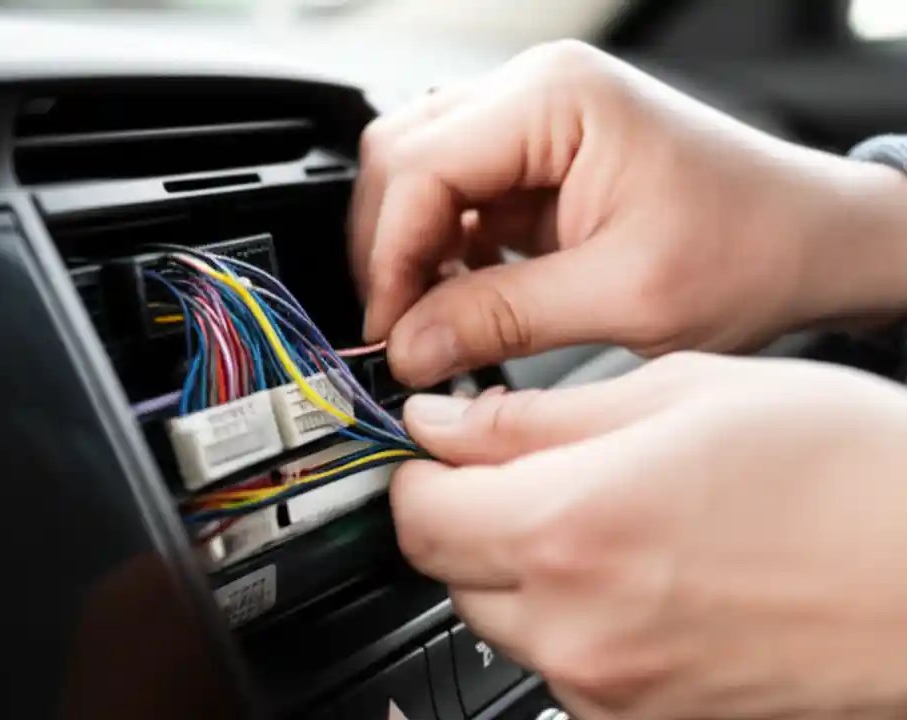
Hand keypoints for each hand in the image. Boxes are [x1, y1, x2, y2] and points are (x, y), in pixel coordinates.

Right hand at [350, 41, 906, 386]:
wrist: (816, 243)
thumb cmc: (754, 248)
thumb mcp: (625, 298)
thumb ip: (502, 318)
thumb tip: (409, 346)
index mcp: (556, 99)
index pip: (418, 167)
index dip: (390, 258)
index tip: (389, 334)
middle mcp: (534, 92)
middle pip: (400, 158)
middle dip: (388, 250)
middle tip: (400, 331)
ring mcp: (532, 121)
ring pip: (416, 175)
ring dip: (411, 251)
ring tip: (430, 322)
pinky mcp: (535, 159)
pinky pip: (454, 198)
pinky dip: (441, 253)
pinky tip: (461, 301)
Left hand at [392, 353, 906, 718]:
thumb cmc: (846, 473)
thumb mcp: (679, 394)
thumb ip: (532, 417)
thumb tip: (440, 425)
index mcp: (568, 528)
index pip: (414, 513)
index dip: (416, 470)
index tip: (440, 448)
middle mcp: (576, 626)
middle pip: (446, 572)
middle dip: (465, 516)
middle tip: (529, 471)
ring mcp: (611, 689)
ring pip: (502, 622)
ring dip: (521, 570)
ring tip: (610, 520)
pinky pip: (565, 668)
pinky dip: (575, 620)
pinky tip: (645, 576)